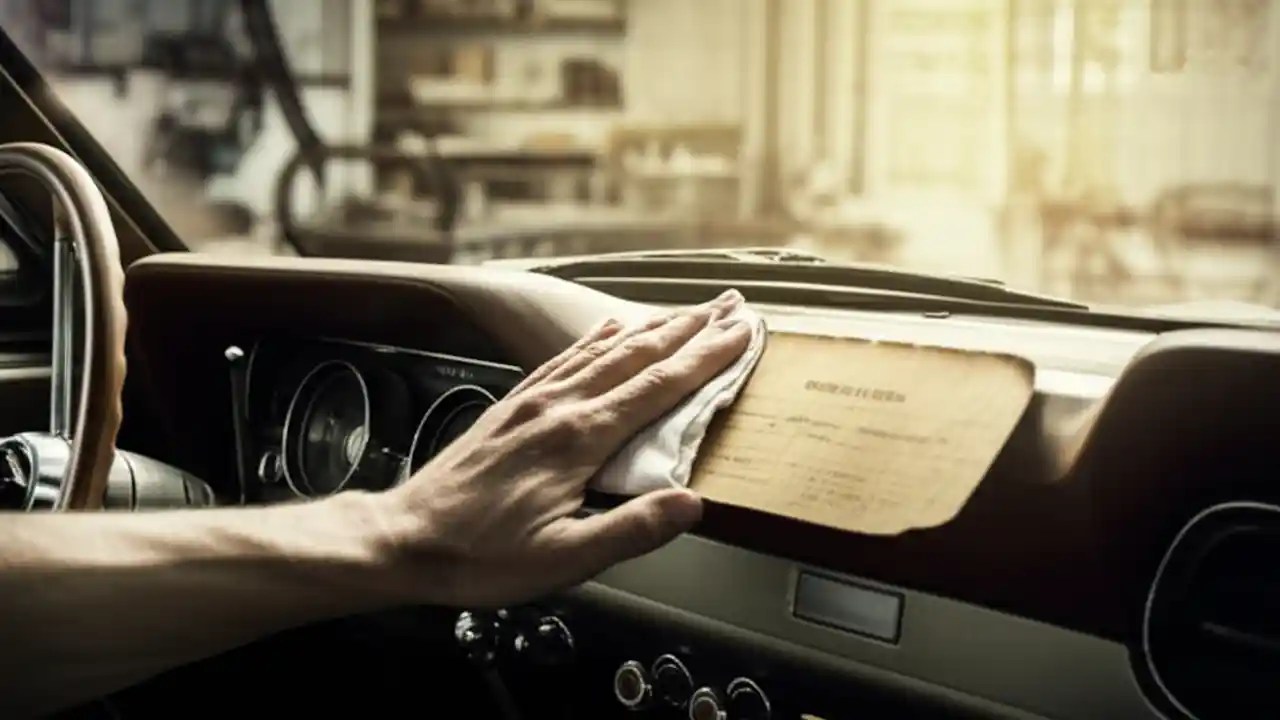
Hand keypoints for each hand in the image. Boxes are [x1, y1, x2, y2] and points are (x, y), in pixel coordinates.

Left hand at [378, 290, 750, 606]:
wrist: (405, 538)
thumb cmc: (480, 556)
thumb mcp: (563, 560)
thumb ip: (630, 529)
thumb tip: (692, 502)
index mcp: (578, 439)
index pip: (660, 387)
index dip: (707, 357)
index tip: (743, 332)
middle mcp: (558, 406)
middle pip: (638, 355)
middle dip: (690, 328)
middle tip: (730, 305)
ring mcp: (533, 401)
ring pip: (604, 349)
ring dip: (652, 326)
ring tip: (686, 310)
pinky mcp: (513, 406)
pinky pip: (565, 358)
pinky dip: (597, 338)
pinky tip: (609, 328)